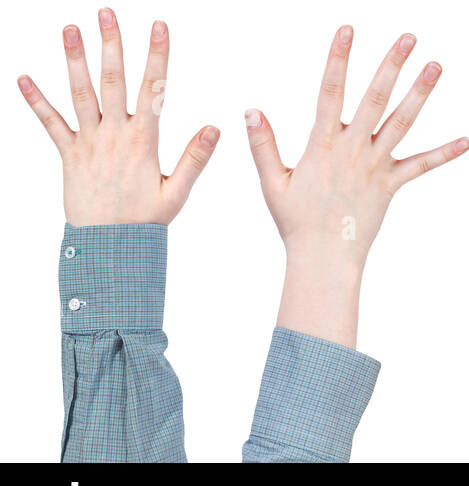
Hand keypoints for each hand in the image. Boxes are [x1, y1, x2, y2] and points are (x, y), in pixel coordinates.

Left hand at [18, 8, 218, 226]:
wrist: (108, 246)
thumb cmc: (145, 220)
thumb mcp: (177, 191)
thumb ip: (195, 157)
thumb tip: (214, 128)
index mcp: (143, 141)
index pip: (153, 89)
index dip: (157, 56)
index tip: (158, 27)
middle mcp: (114, 135)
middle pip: (112, 81)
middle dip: (111, 45)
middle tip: (106, 14)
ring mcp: (89, 142)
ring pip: (80, 94)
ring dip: (74, 60)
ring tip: (70, 29)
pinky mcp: (69, 154)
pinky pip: (50, 124)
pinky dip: (35, 101)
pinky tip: (22, 78)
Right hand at [245, 26, 468, 346]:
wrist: (323, 257)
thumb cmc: (295, 221)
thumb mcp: (272, 182)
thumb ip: (263, 144)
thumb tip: (250, 110)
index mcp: (321, 145)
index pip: (330, 92)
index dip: (338, 60)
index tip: (347, 31)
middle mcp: (351, 150)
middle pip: (374, 99)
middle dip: (391, 66)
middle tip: (409, 38)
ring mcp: (375, 167)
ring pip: (401, 123)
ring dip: (420, 93)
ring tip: (437, 65)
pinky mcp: (392, 185)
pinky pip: (422, 167)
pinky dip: (445, 154)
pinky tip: (467, 140)